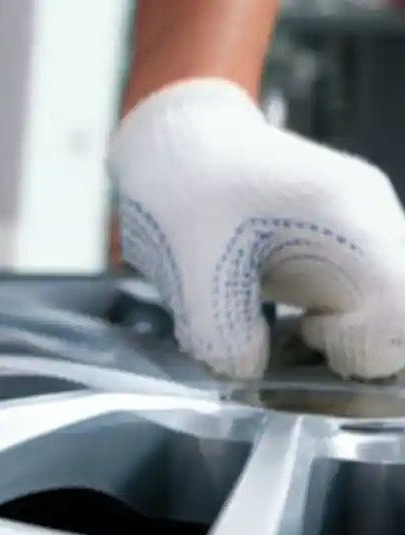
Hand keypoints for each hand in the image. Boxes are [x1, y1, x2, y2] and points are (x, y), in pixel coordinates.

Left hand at [110, 78, 404, 379]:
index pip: (400, 308)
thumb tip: (249, 373)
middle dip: (354, 349)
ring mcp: (364, 232)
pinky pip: (363, 300)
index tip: (306, 336)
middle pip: (403, 316)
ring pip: (386, 311)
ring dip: (341, 339)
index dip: (363, 346)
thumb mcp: (187, 266)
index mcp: (347, 217)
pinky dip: (330, 325)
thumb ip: (221, 331)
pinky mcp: (345, 244)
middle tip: (291, 345)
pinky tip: (282, 321)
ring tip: (284, 332)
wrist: (178, 135)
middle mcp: (374, 222)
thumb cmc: (182, 186)